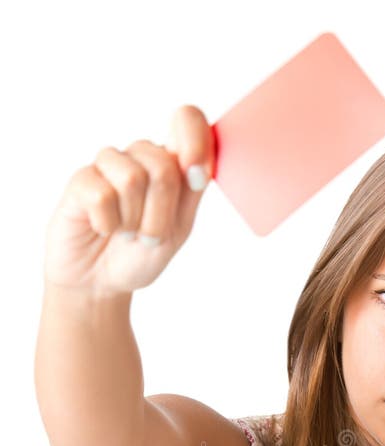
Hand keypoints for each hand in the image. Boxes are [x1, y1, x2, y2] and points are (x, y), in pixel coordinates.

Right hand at [43, 104, 214, 299]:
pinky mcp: (81, 180)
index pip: (188, 120)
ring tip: (126, 234)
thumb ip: (191, 192)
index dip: (196, 140)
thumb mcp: (179, 228)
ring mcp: (108, 165)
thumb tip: (199, 165)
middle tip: (150, 237)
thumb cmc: (140, 253)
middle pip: (162, 165)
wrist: (100, 281)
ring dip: (135, 221)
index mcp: (172, 163)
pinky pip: (101, 195)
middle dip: (160, 214)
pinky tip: (102, 228)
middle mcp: (140, 157)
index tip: (197, 177)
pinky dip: (108, 224)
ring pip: (132, 178)